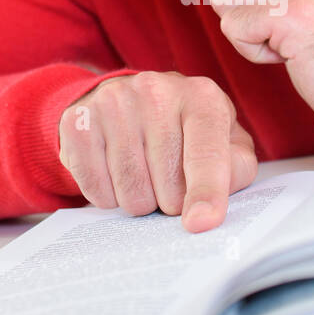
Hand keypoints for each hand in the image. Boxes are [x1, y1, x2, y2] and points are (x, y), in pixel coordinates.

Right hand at [58, 72, 257, 231]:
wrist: (128, 103)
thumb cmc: (186, 132)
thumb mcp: (225, 143)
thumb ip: (234, 170)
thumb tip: (210, 209)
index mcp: (202, 97)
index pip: (206, 152)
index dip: (206, 192)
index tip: (200, 224)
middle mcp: (157, 90)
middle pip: (167, 183)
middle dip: (171, 201)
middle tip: (170, 183)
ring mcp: (114, 101)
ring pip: (130, 190)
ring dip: (140, 201)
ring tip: (145, 177)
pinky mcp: (79, 120)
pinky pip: (94, 186)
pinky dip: (107, 197)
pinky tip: (115, 175)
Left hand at [209, 0, 313, 110]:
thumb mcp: (305, 11)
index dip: (253, 10)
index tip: (290, 29)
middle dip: (249, 23)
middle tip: (292, 40)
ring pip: (229, 9)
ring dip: (252, 39)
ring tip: (292, 47)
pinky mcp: (288, 12)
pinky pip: (235, 29)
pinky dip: (254, 52)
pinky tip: (289, 56)